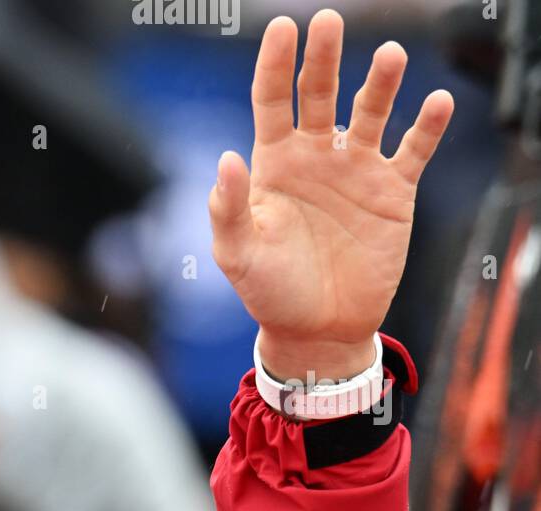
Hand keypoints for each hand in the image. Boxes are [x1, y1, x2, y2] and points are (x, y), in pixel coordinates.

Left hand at [209, 9, 454, 381]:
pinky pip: (414, 151)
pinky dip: (427, 127)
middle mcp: (315, 157)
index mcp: (273, 164)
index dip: (276, 65)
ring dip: (380, 84)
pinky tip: (436, 103)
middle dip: (323, 58)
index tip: (282, 28)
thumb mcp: (238, 255)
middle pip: (319, 94)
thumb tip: (226, 159)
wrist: (317, 329)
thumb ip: (228, 209)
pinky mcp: (393, 192)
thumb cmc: (270, 292)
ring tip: (390, 57)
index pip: (272, 101)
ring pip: (371, 112)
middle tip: (329, 22)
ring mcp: (356, 170)